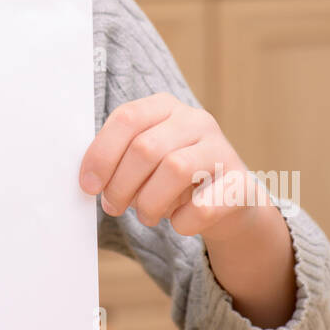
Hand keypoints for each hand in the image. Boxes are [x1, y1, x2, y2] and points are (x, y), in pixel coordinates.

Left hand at [79, 92, 265, 241]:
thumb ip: (119, 158)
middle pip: (146, 148)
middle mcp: (196, 120)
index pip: (126, 118)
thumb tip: (89, 180)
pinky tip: (179, 222)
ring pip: (174, 169)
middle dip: (121, 185)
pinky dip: (182, 222)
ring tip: (145, 216)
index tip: (89, 186)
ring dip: (149, 203)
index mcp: (165, 107)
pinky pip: (203, 206)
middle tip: (113, 207)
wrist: (229, 202)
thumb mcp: (146, 159)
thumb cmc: (174, 180)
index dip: (101, 154)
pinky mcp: (241, 184)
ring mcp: (222, 149)